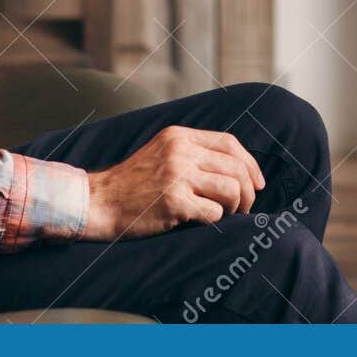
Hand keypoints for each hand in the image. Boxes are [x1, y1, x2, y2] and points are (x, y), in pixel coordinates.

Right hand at [83, 125, 265, 239]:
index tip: (257, 182)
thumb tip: (236, 166)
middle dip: (248, 190)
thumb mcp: (161, 152)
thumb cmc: (133, 183)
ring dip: (235, 206)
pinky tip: (202, 220)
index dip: (250, 163)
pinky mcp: (174, 202)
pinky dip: (215, 219)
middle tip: (244, 206)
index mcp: (179, 136)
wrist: (99, 202)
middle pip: (236, 167)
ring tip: (226, 214)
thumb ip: (192, 152)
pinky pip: (214, 212)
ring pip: (231, 189)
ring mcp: (177, 176)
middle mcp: (180, 151)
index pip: (229, 143)